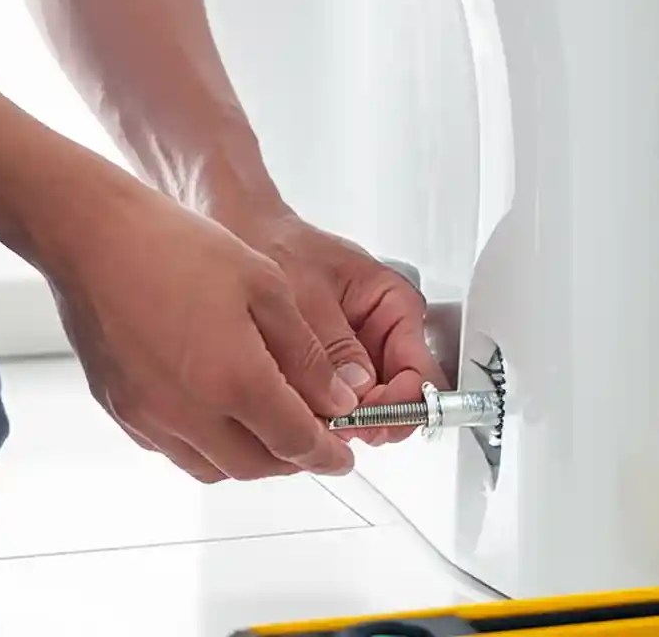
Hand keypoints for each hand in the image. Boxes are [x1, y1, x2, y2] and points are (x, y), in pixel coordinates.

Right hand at [43, 185, 356, 482]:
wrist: (92, 235)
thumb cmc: (177, 247)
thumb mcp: (266, 286)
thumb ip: (305, 354)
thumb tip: (336, 400)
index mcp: (234, 380)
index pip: (295, 443)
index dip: (327, 455)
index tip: (343, 456)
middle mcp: (189, 412)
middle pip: (256, 467)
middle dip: (292, 461)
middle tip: (314, 440)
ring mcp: (148, 416)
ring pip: (212, 468)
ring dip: (250, 459)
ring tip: (270, 428)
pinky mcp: (120, 410)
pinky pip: (173, 450)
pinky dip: (206, 448)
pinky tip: (220, 414)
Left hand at [214, 207, 448, 446]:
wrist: (237, 229)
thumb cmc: (274, 242)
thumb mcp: (304, 295)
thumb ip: (332, 347)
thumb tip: (355, 394)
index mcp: (393, 303)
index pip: (421, 370)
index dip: (401, 404)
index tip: (369, 420)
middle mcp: (382, 330)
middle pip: (401, 395)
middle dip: (373, 418)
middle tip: (340, 428)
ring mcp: (358, 350)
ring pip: (371, 405)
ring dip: (348, 420)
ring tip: (315, 421)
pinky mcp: (331, 365)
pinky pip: (340, 400)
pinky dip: (326, 414)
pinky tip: (302, 413)